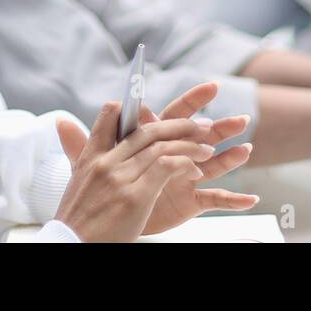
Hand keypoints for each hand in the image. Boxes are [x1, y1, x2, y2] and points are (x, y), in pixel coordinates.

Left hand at [53, 82, 257, 241]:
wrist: (107, 222)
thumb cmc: (104, 186)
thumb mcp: (89, 166)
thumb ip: (80, 144)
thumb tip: (59, 121)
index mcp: (153, 141)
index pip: (174, 115)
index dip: (191, 101)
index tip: (208, 88)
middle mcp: (173, 155)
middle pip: (200, 136)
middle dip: (220, 126)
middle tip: (241, 117)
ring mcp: (184, 178)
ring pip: (212, 165)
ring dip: (230, 158)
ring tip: (246, 149)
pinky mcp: (188, 202)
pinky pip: (215, 201)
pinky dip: (234, 200)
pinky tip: (251, 199)